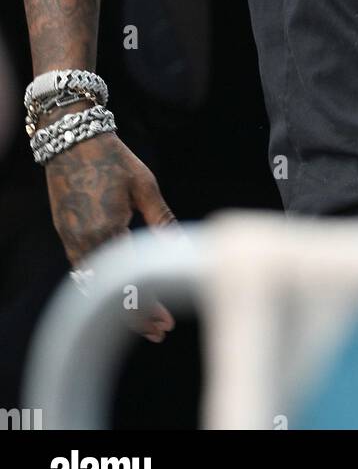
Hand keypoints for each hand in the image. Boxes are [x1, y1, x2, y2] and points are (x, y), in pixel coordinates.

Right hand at [44, 130, 178, 343]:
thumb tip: (180, 249)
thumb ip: (162, 220)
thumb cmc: (113, 158)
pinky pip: (83, 267)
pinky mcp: (65, 230)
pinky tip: (118, 289)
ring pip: (94, 284)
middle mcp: (84, 240)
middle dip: (135, 314)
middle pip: (110, 292)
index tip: (164, 325)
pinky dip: (101, 284)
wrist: (73, 136)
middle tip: (159, 332)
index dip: (148, 308)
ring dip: (117, 301)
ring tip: (143, 318)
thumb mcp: (144, 186)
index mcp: (106, 231)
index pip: (128, 284)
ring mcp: (70, 237)